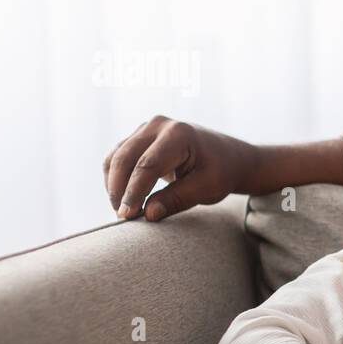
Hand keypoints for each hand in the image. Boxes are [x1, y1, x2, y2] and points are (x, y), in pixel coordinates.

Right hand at [102, 115, 259, 220]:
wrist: (228, 156)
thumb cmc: (220, 172)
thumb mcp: (207, 188)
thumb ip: (177, 199)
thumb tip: (148, 214)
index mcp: (179, 134)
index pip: (148, 165)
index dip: (134, 191)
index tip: (127, 216)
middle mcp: (159, 125)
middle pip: (125, 158)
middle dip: (119, 189)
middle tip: (122, 217)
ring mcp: (147, 129)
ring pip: (116, 157)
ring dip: (114, 185)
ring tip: (123, 211)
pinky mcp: (139, 137)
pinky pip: (117, 157)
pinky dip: (115, 178)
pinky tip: (123, 199)